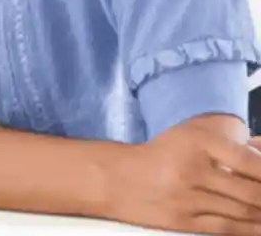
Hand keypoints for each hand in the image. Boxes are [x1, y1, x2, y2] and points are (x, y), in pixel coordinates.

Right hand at [102, 117, 260, 233]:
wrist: (115, 177)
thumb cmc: (162, 154)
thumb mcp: (193, 135)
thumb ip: (235, 142)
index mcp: (198, 141)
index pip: (251, 163)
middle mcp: (192, 169)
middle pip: (252, 192)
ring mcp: (187, 198)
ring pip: (244, 213)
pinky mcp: (182, 221)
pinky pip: (226, 228)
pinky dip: (251, 230)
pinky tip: (260, 227)